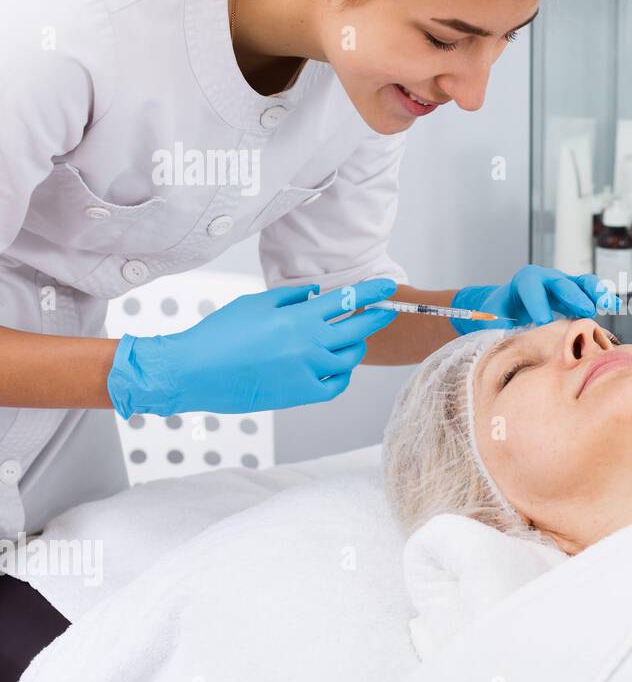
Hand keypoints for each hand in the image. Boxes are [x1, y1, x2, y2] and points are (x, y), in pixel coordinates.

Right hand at [106, 278, 398, 416]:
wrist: (193, 372)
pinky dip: (341, 374)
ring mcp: (308, 371)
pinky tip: (336, 366)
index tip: (388, 286)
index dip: (372, 292)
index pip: (347, 300)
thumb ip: (290, 297)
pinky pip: (335, 385)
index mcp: (299, 318)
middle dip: (376, 318)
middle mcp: (309, 344)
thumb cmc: (219, 335)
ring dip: (355, 346)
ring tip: (353, 339)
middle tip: (386, 311)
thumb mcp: (255, 304)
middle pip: (358, 329)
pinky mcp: (300, 394)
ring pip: (349, 358)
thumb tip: (315, 294)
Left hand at [450, 265, 620, 333]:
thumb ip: (495, 330)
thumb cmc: (498, 314)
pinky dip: (603, 297)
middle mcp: (546, 279)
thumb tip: (500, 347)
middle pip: (561, 283)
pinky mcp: (577, 293)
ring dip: (595, 292)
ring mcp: (564, 284)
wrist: (506, 305)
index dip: (538, 302)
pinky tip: (614, 307)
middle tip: (583, 311)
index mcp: (523, 281)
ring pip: (582, 282)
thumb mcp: (490, 320)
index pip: (531, 287)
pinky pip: (592, 292)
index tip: (543, 321)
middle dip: (572, 296)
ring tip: (607, 304)